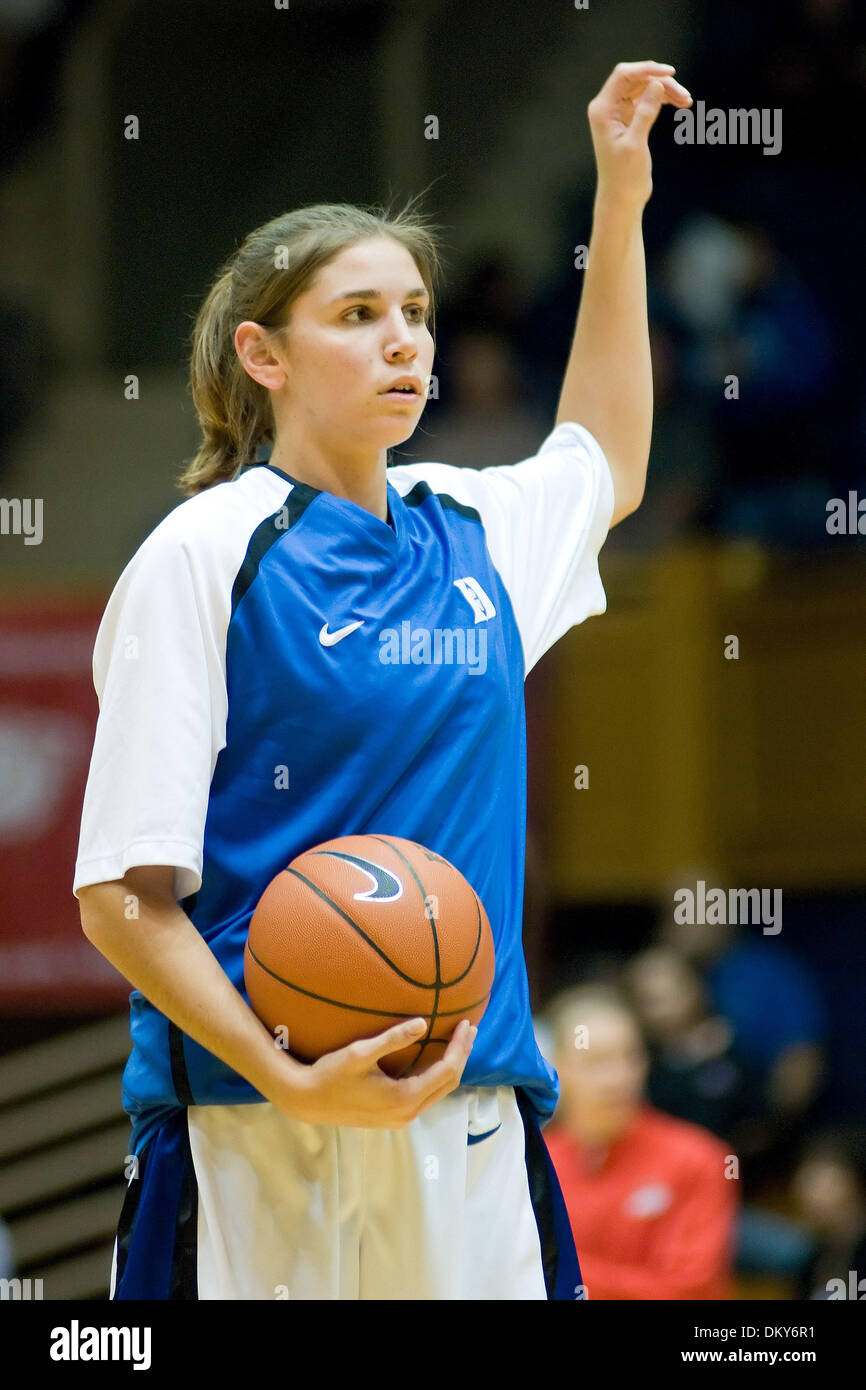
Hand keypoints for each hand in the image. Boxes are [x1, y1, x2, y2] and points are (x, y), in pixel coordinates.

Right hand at [274, 1016, 477, 1127]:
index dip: (459, 1047)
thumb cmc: (331, 1074)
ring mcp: (401, 1119)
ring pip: (438, 1092)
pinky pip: (426, 1096)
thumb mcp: (361, 1052)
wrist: (307, 1101)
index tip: (466, 1024)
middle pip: (448, 1084)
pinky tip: (434, 1060)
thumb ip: (394, 1038)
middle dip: (461, 1055)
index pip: (446, 1071)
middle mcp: (408, 1113)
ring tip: (457, 1042)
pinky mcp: (394, 1118)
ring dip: (450, 1067)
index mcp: (405, 1097)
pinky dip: (436, 1077)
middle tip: (469, 1029)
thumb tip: (424, 1023)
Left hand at [587, 60, 692, 208]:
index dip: (647, 69)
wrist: (622, 199)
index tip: (671, 73)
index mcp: (603, 110)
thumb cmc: (624, 176)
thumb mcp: (635, 143)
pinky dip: (663, 100)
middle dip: (661, 83)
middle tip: (685, 97)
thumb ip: (645, 112)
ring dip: (666, 92)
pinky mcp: (630, 120)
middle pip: (637, 80)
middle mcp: (608, 108)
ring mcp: (619, 113)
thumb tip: (657, 84)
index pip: (624, 75)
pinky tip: (679, 104)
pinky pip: (648, 100)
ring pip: (645, 89)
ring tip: (687, 101)